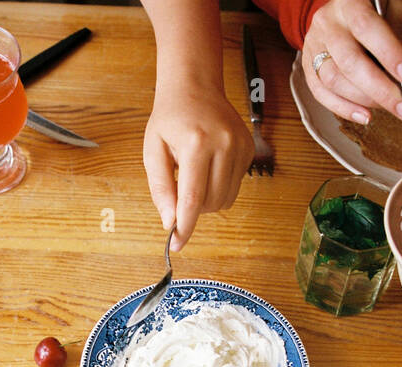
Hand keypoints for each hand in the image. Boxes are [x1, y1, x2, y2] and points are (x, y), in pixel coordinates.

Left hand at [144, 83, 253, 250]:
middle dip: (193, 210)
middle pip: (211, 203)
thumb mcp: (153, 151)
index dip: (185, 226)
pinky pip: (235, 187)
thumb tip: (170, 222)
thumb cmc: (169, 119)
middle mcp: (223, 144)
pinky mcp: (249, 149)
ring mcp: (240, 146)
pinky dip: (219, 188)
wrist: (195, 86)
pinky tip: (208, 168)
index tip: (176, 245)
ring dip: (207, 202)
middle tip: (178, 195)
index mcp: (196, 144)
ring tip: (193, 178)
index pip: (193, 198)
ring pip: (225, 200)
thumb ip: (160, 188)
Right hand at [303, 0, 401, 124]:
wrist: (348, 11)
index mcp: (349, 2)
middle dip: (379, 90)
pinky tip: (364, 116)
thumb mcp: (395, 12)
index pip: (367, 28)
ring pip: (333, 81)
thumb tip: (401, 73)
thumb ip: (399, 36)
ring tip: (388, 108)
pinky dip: (343, 109)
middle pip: (349, 62)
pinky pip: (320, 93)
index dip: (389, 54)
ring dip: (363, 101)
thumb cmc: (376, 12)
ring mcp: (314, 45)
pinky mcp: (308, 66)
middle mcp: (327, 23)